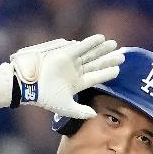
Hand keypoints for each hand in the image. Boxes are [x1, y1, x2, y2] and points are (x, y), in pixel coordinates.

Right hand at [5, 35, 124, 118]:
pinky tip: (101, 38)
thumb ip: (81, 111)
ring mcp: (70, 62)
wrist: (30, 86)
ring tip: (114, 44)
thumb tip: (95, 114)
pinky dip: (90, 42)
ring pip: (89, 54)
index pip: (96, 77)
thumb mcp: (66, 107)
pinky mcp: (65, 53)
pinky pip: (80, 47)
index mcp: (77, 83)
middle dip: (108, 59)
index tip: (119, 69)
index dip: (107, 73)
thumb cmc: (46, 98)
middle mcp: (75, 71)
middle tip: (122, 55)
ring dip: (101, 49)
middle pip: (95, 63)